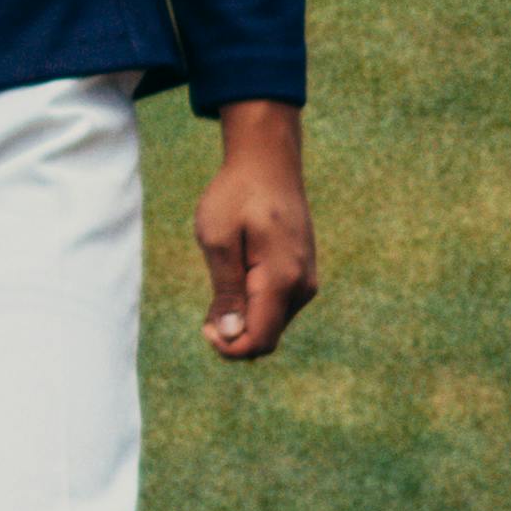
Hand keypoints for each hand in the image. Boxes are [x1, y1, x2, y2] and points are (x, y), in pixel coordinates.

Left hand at [196, 96, 317, 364]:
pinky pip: (277, 308)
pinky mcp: (302, 276)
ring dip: (243, 319)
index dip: (228, 347)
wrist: (268, 164)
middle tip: (207, 310)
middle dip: (234, 336)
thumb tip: (231, 334)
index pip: (260, 340)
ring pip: (272, 325)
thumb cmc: (236, 196)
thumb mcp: (217, 238)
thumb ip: (226, 289)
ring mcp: (306, 282)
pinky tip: (236, 279)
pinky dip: (254, 306)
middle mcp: (302, 287)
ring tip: (220, 283)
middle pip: (267, 338)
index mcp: (281, 279)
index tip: (204, 325)